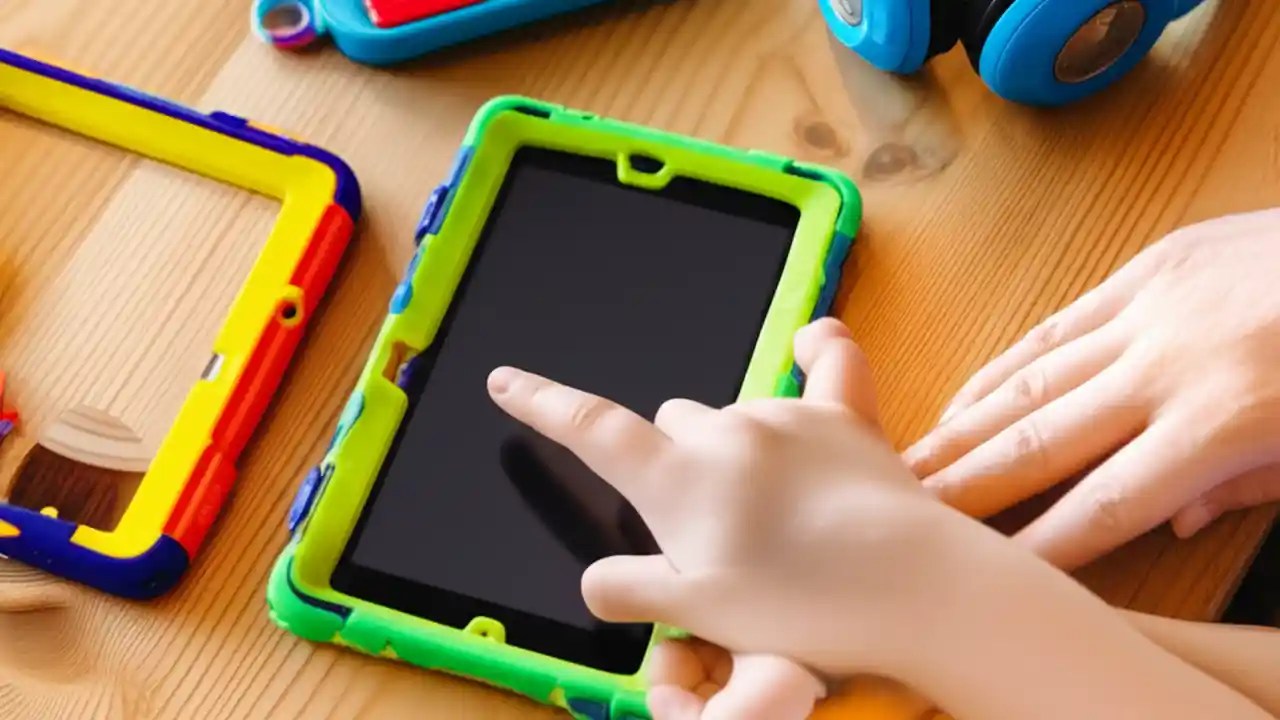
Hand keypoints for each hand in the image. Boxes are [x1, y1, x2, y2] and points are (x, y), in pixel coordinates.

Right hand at [488, 319, 989, 716]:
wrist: (906, 586)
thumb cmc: (799, 606)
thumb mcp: (697, 613)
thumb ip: (632, 591)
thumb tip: (595, 584)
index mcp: (675, 477)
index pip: (590, 428)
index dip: (541, 402)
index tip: (506, 379)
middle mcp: (722, 430)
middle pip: (672, 425)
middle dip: (679, 463)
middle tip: (714, 527)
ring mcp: (783, 414)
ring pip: (734, 413)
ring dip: (738, 447)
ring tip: (783, 513)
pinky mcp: (843, 413)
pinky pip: (826, 361)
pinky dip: (815, 353)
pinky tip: (810, 344)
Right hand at [906, 209, 1279, 568]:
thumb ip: (1252, 486)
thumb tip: (1174, 524)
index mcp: (1225, 420)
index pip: (1106, 505)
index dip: (1041, 545)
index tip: (988, 573)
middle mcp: (1168, 366)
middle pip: (1043, 441)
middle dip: (967, 483)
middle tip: (903, 509)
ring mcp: (1151, 307)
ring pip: (1034, 378)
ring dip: (965, 423)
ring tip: (911, 457)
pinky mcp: (1152, 264)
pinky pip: (1060, 323)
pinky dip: (1007, 362)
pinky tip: (967, 391)